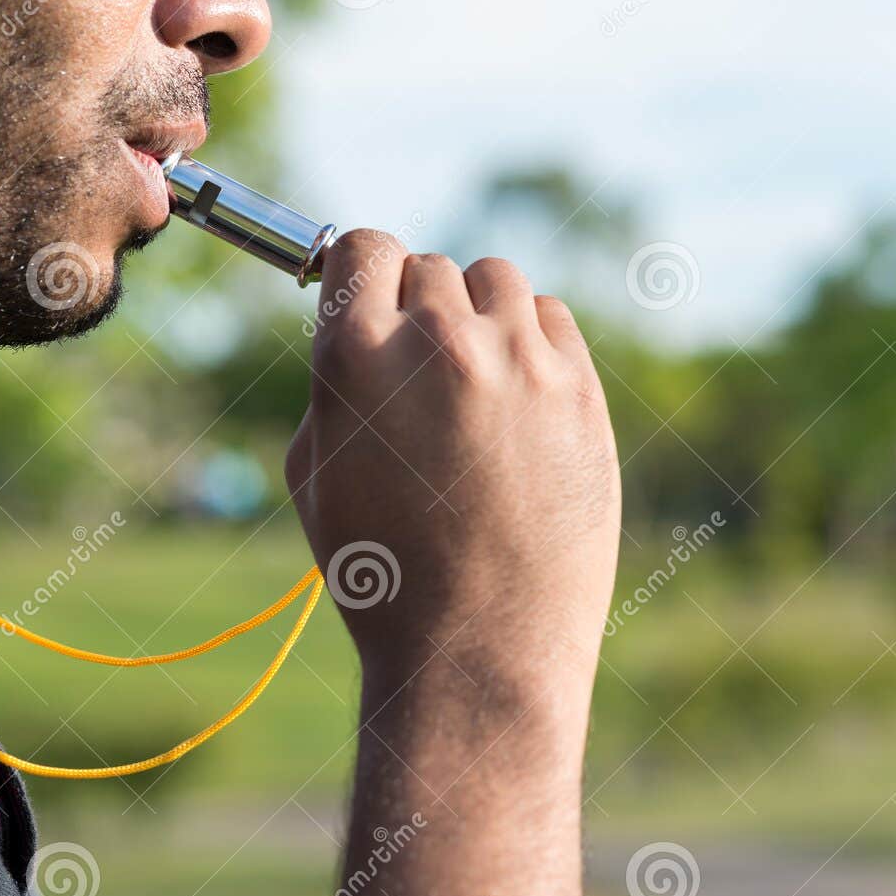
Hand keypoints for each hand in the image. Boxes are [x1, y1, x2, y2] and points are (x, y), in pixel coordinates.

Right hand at [286, 230, 619, 695]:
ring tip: (475, 386)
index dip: (361, 273)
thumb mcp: (315, 475)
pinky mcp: (579, 388)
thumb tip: (357, 323)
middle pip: (429, 267)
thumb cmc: (384, 575)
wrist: (480, 648)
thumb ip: (333, 381)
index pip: (362, 246)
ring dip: (479, 316)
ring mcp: (519, 362)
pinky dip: (532, 343)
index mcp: (355, 359)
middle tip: (422, 376)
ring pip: (495, 281)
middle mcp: (439, 343)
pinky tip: (520, 402)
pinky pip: (550, 318)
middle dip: (418, 310)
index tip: (369, 297)